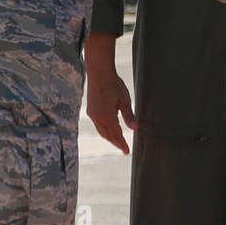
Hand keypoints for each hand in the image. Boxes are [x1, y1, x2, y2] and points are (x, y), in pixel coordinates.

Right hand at [85, 33, 136, 153]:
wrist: (99, 73)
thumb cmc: (113, 85)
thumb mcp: (125, 100)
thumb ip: (129, 116)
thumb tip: (135, 129)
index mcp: (107, 117)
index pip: (116, 135)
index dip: (122, 144)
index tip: (127, 151)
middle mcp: (97, 118)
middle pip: (107, 135)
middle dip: (116, 142)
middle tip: (123, 148)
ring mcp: (92, 114)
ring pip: (101, 131)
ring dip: (109, 137)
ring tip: (117, 141)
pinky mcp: (90, 109)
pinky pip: (97, 124)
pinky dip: (104, 130)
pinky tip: (108, 129)